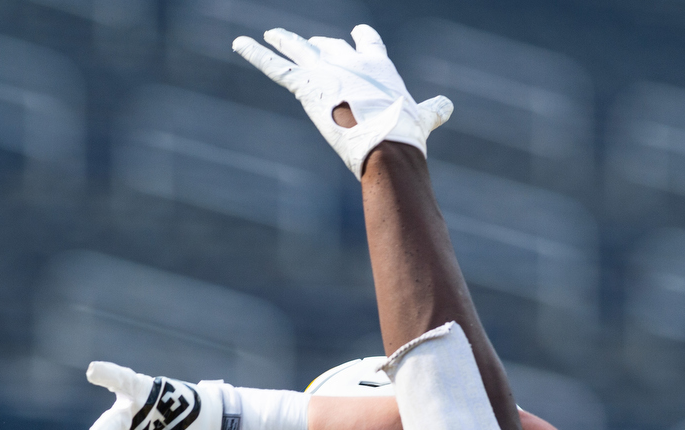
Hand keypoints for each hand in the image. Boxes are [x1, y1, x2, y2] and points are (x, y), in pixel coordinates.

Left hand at [233, 24, 452, 178]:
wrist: (386, 141)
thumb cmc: (406, 134)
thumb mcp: (423, 119)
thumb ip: (432, 110)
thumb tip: (446, 105)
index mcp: (379, 64)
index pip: (367, 42)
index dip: (360, 38)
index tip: (356, 34)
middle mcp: (350, 60)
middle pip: (329, 45)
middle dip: (318, 45)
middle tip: (309, 43)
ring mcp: (325, 70)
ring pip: (298, 49)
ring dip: (284, 40)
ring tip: (272, 34)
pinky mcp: (305, 85)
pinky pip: (274, 67)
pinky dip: (255, 54)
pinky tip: (238, 42)